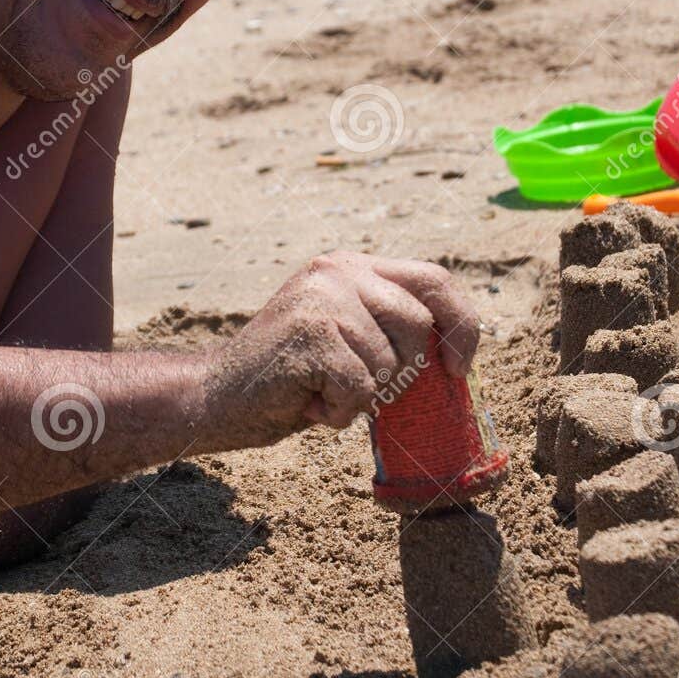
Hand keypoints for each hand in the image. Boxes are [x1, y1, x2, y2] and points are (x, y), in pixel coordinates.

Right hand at [202, 251, 480, 445]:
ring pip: (390, 363)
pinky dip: (340, 411)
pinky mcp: (310, 334)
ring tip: (319, 390)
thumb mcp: (344, 336)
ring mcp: (321, 299)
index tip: (458, 368)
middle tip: (358, 387)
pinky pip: (362, 387)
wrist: (216, 397)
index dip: (461, 324)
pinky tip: (308, 402)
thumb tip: (454, 351)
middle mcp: (337, 270)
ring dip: (361, 396)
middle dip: (404, 371)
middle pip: (418, 323)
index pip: (434, 279)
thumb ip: (386, 326)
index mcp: (350, 266)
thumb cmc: (289, 379)